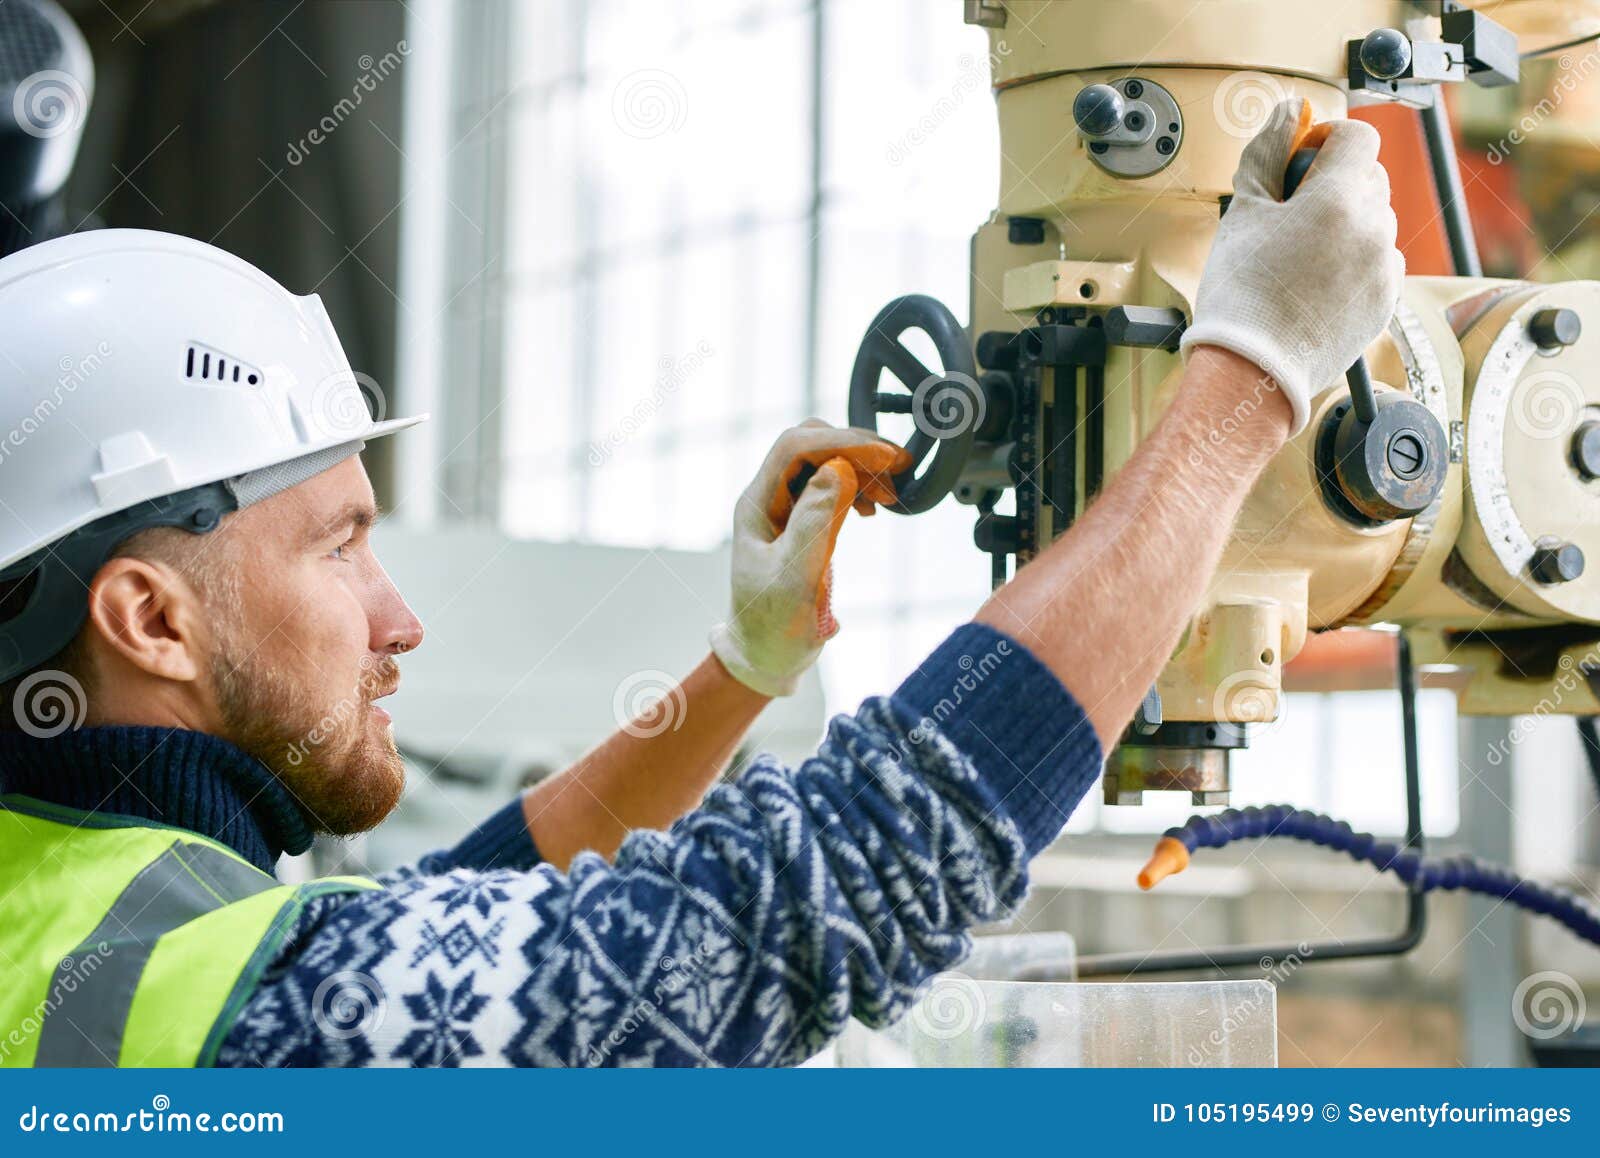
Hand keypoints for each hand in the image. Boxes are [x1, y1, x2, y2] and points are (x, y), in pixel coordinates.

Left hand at [710, 420, 909, 696]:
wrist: (764, 656)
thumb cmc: (772, 627)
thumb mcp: (795, 579)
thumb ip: (815, 524)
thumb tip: (838, 469)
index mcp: (757, 505)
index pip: (796, 448)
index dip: (843, 442)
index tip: (885, 457)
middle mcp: (768, 497)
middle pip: (812, 445)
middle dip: (857, 448)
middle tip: (899, 467)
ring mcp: (785, 507)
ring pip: (825, 461)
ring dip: (862, 467)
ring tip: (891, 494)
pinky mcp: (803, 521)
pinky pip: (832, 486)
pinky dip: (858, 487)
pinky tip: (874, 508)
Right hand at [1178, 98, 1403, 434]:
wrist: (1252, 371)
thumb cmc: (1241, 295)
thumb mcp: (1243, 213)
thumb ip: (1268, 153)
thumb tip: (1287, 113)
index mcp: (1339, 199)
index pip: (1359, 137)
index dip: (1327, 142)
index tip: (1302, 164)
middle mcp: (1374, 229)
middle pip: (1370, 179)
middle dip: (1336, 186)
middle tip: (1292, 217)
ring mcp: (1385, 268)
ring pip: (1376, 223)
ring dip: (1347, 227)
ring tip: (1301, 259)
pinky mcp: (1386, 302)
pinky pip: (1379, 263)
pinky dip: (1354, 264)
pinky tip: (1315, 285)